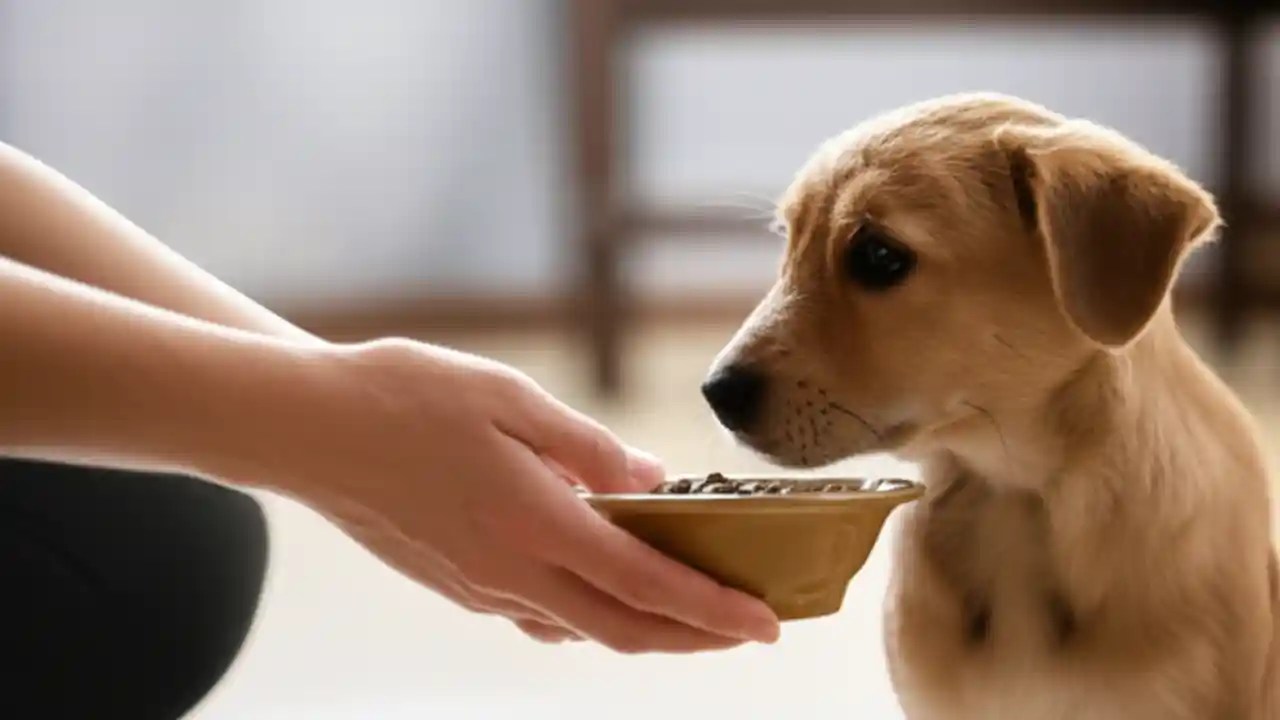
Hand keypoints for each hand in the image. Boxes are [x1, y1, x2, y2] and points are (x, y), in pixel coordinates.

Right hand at [260, 338, 779, 652]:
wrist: (305, 428)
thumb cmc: (404, 397)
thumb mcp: (510, 400)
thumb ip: (587, 447)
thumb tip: (650, 480)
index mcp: (535, 523)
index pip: (646, 585)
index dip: (713, 610)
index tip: (765, 624)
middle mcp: (510, 572)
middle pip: (623, 629)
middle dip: (694, 639)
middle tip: (743, 629)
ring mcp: (478, 587)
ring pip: (582, 629)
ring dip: (644, 628)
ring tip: (688, 607)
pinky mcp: (455, 584)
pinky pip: (539, 614)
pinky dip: (589, 611)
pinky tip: (600, 584)